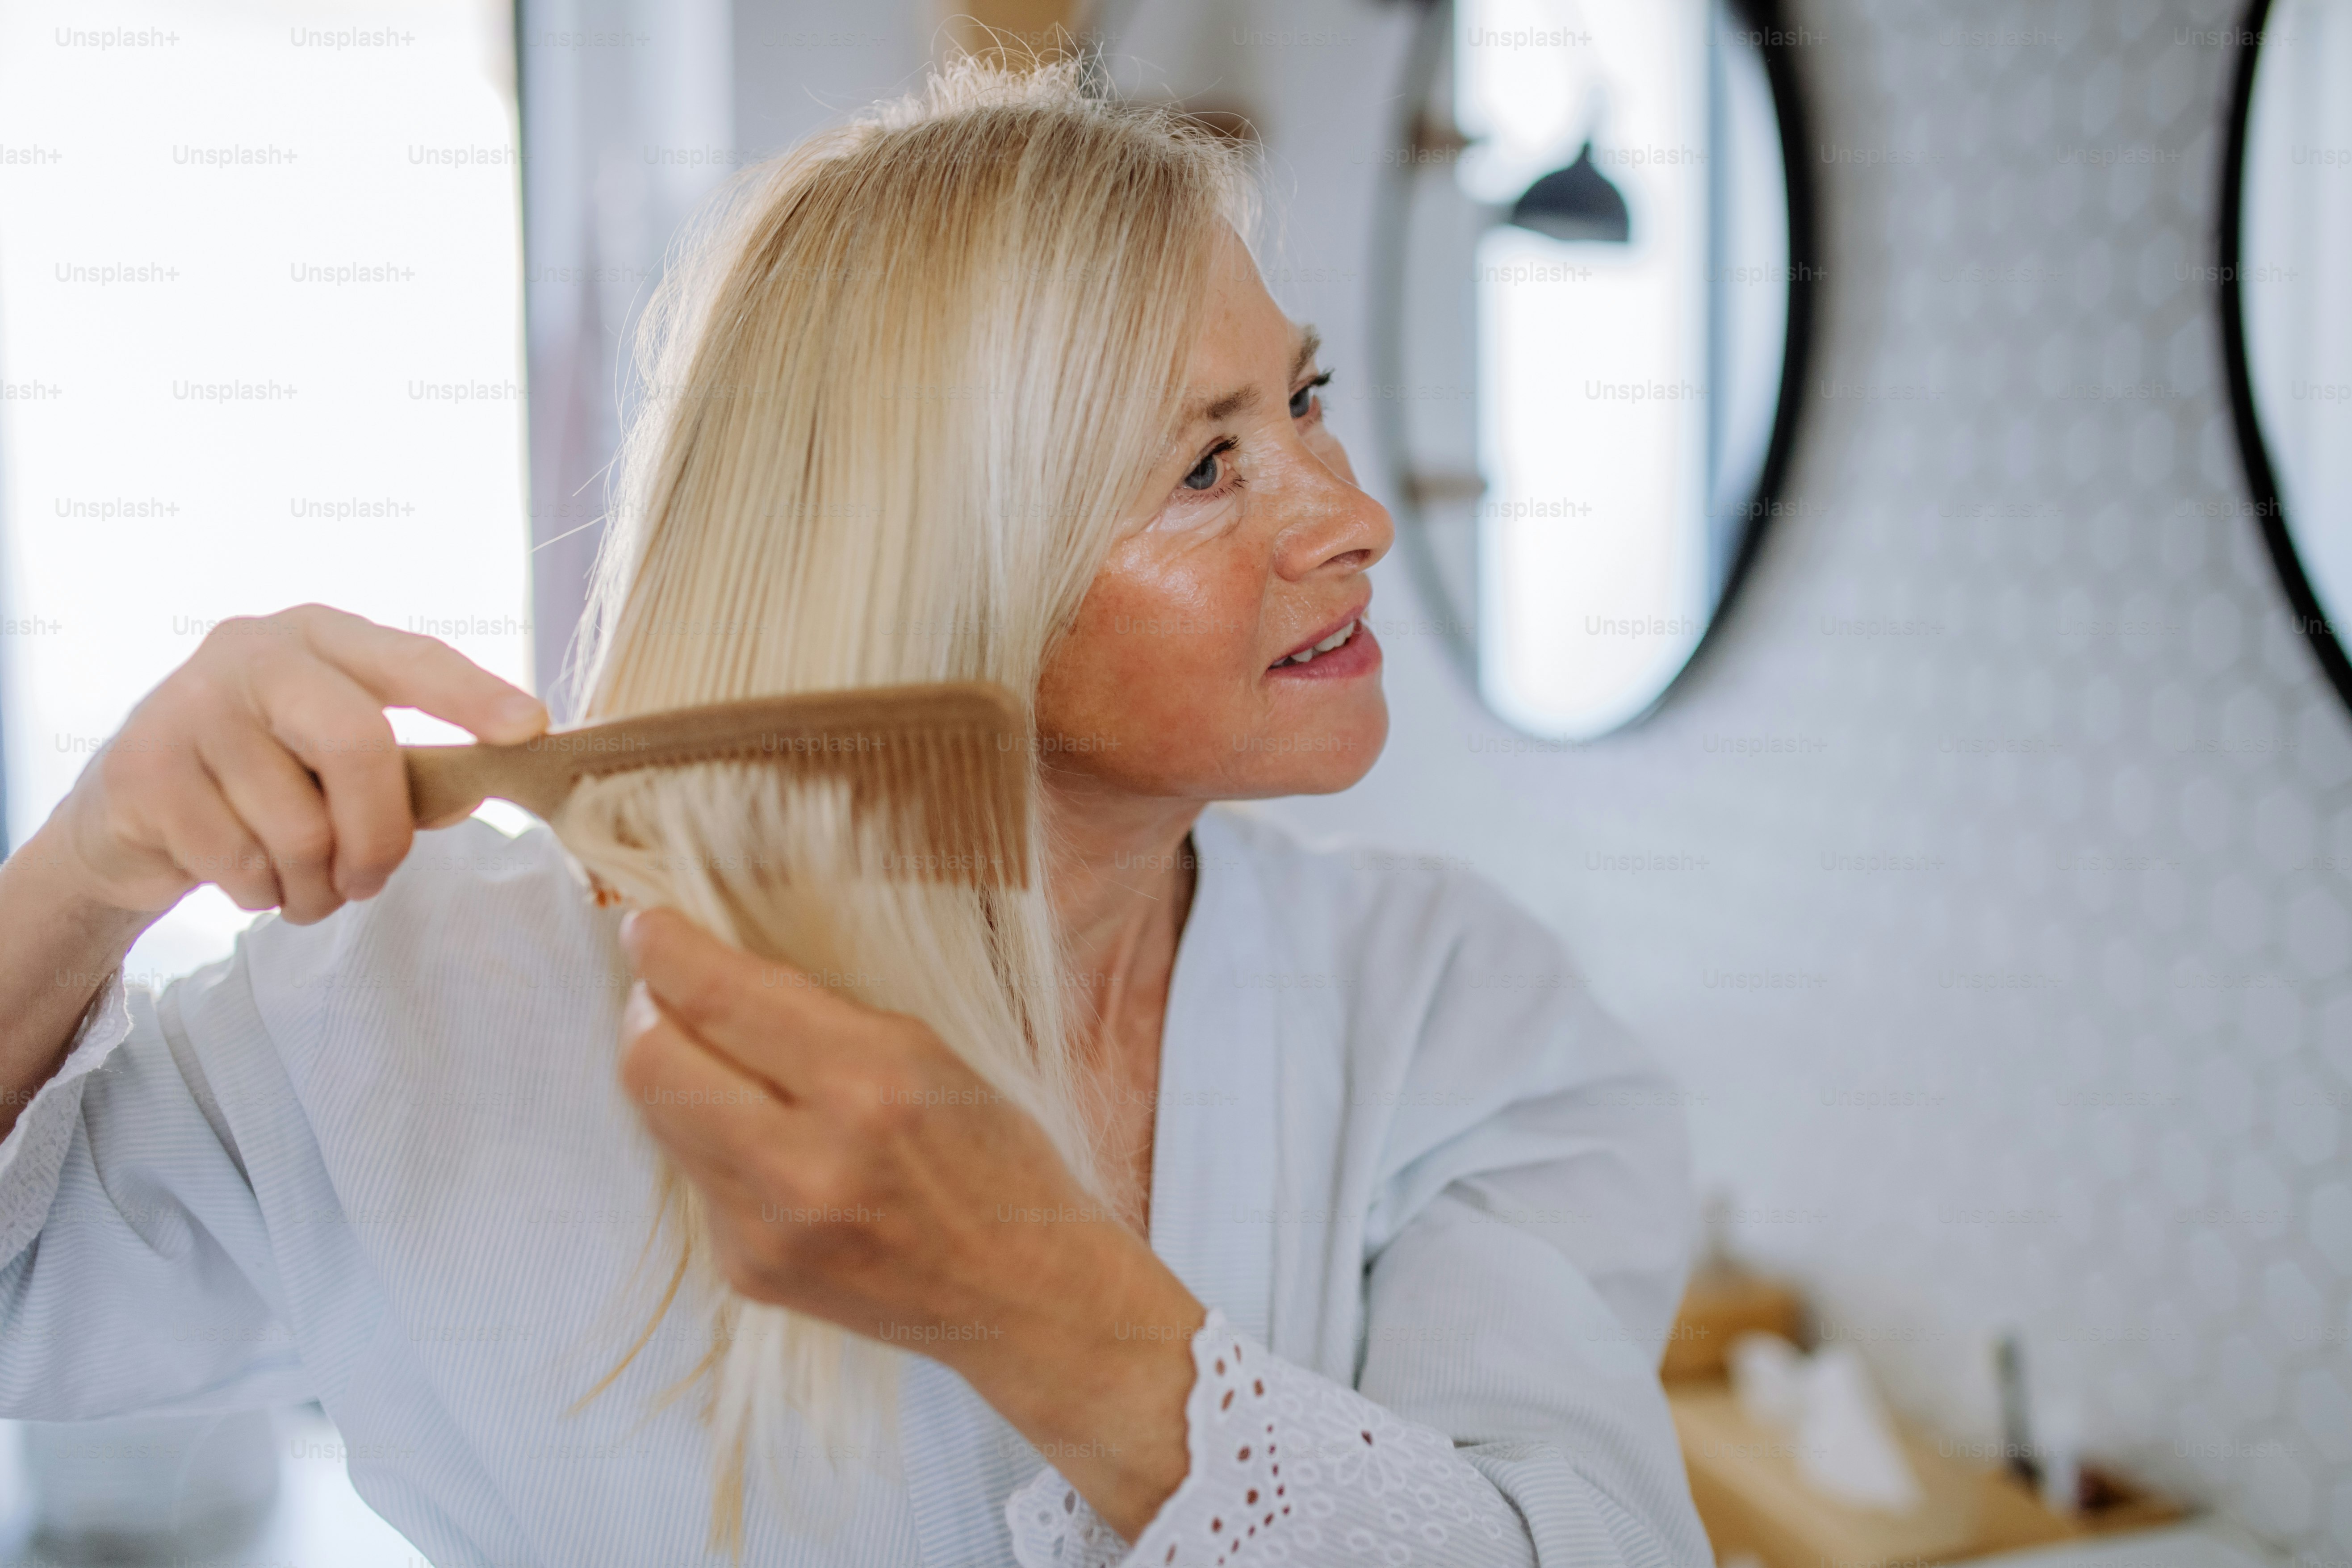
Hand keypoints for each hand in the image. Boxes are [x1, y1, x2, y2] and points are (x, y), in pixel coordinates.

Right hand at [44, 603, 546, 924]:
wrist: (133, 812)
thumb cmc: (269, 779)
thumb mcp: (341, 757)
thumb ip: (410, 770)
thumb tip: (470, 794)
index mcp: (321, 636)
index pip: (411, 658)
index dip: (472, 695)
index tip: (530, 728)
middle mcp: (252, 653)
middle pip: (359, 745)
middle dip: (381, 836)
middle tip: (373, 879)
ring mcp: (189, 706)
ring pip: (300, 829)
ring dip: (316, 885)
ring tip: (304, 883)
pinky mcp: (143, 772)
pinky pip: (242, 864)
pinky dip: (260, 892)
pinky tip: (247, 874)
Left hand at [617, 906, 1204, 1536]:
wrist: (1021, 1293)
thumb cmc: (991, 1156)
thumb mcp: (925, 1052)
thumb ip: (816, 1015)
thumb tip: (713, 972)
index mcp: (868, 1084)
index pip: (720, 999)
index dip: (665, 951)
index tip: (645, 926)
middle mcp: (806, 1161)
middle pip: (653, 1062)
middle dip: (646, 1009)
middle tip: (666, 993)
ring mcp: (769, 1227)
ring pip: (660, 1119)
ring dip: (673, 1073)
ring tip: (715, 1060)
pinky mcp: (749, 1271)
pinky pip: (695, 1178)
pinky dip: (714, 1143)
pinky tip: (766, 1144)